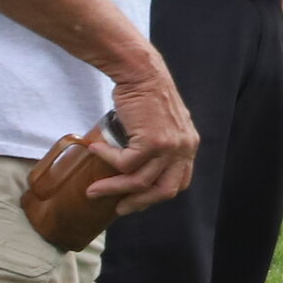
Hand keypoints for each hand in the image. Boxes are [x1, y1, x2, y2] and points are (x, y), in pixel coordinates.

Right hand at [96, 50, 200, 207]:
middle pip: (165, 190)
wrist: (141, 73)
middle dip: (139, 203)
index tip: (135, 199)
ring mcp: (171, 146)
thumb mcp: (160, 125)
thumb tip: (132, 168)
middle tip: (119, 208)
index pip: (178, 182)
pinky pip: (125, 164)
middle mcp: (185, 148)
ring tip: (93, 190)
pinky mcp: (153, 141)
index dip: (156, 195)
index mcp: (188, 147)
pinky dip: (107, 161)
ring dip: (113, 189)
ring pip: (141, 182)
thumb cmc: (144, 97)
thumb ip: (157, 145)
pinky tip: (95, 150)